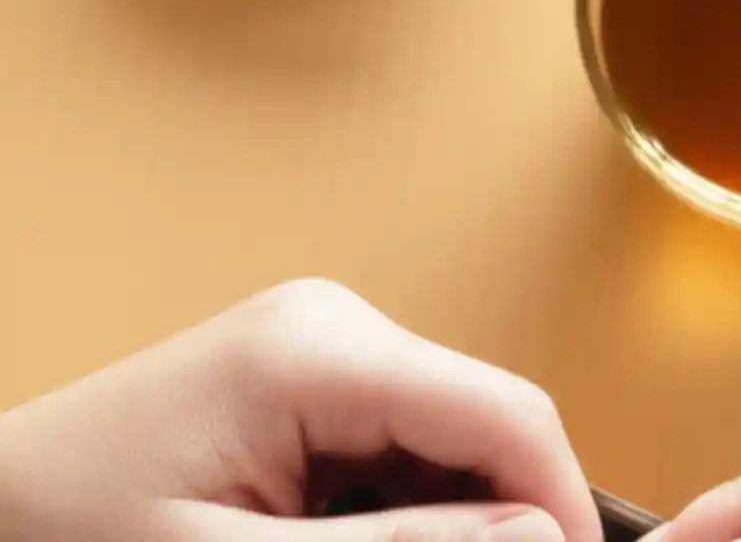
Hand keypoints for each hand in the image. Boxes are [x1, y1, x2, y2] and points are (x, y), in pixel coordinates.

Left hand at [0, 279, 601, 541]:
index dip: (563, 500)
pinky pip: (411, 443)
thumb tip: (543, 535)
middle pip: (489, 425)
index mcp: (320, 349)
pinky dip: (412, 509)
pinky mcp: (319, 375)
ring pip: (457, 441)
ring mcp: (329, 344)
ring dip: (450, 520)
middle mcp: (338, 324)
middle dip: (499, 519)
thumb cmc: (71, 531)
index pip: (507, 410)